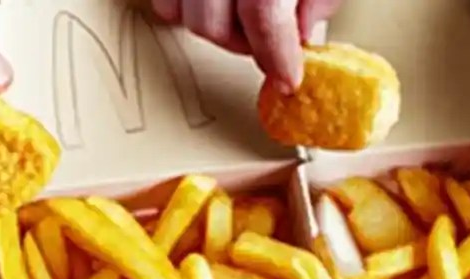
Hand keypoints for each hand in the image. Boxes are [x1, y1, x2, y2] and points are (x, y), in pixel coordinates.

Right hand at [151, 0, 342, 91]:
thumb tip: (306, 30)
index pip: (262, 13)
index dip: (277, 54)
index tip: (288, 79)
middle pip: (211, 23)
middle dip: (242, 43)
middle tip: (269, 42)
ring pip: (179, 13)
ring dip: (214, 26)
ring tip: (241, 17)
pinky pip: (163, 1)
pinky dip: (184, 8)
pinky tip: (213, 3)